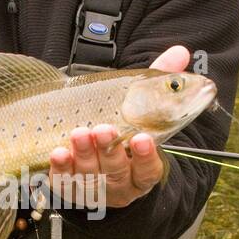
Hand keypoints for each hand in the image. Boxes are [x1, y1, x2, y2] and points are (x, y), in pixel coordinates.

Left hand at [49, 45, 190, 208]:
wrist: (97, 160)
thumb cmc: (126, 129)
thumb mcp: (144, 108)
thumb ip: (162, 82)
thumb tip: (181, 51)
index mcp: (143, 169)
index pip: (149, 169)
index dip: (146, 156)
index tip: (142, 138)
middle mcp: (120, 182)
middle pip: (116, 170)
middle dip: (109, 150)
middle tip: (103, 128)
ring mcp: (93, 187)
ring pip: (89, 174)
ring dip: (84, 153)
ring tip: (78, 132)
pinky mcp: (68, 186)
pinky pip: (62, 181)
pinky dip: (60, 167)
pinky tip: (57, 152)